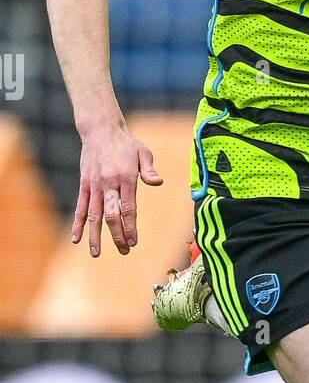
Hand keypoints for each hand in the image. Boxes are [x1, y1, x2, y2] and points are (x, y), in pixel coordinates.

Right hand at [73, 123, 163, 255]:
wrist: (101, 129)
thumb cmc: (126, 143)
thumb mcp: (143, 153)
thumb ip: (149, 170)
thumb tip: (158, 182)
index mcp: (125, 178)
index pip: (128, 208)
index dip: (130, 227)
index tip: (133, 242)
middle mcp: (108, 184)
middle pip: (111, 215)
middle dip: (117, 235)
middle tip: (124, 251)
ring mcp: (94, 185)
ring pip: (93, 215)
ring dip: (95, 235)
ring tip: (96, 253)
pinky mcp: (84, 185)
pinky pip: (80, 207)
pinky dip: (77, 224)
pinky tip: (76, 238)